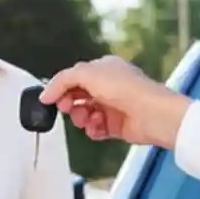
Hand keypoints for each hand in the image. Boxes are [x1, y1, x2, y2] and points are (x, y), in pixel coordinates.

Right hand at [40, 55, 190, 147]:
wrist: (153, 114)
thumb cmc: (126, 89)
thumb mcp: (87, 74)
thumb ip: (62, 81)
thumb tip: (46, 94)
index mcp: (103, 68)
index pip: (74, 77)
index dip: (61, 88)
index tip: (52, 99)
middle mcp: (108, 86)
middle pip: (77, 96)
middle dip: (70, 104)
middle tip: (68, 109)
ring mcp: (113, 106)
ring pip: (84, 114)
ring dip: (81, 118)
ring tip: (88, 120)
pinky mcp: (117, 126)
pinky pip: (96, 129)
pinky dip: (93, 130)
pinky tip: (98, 128)